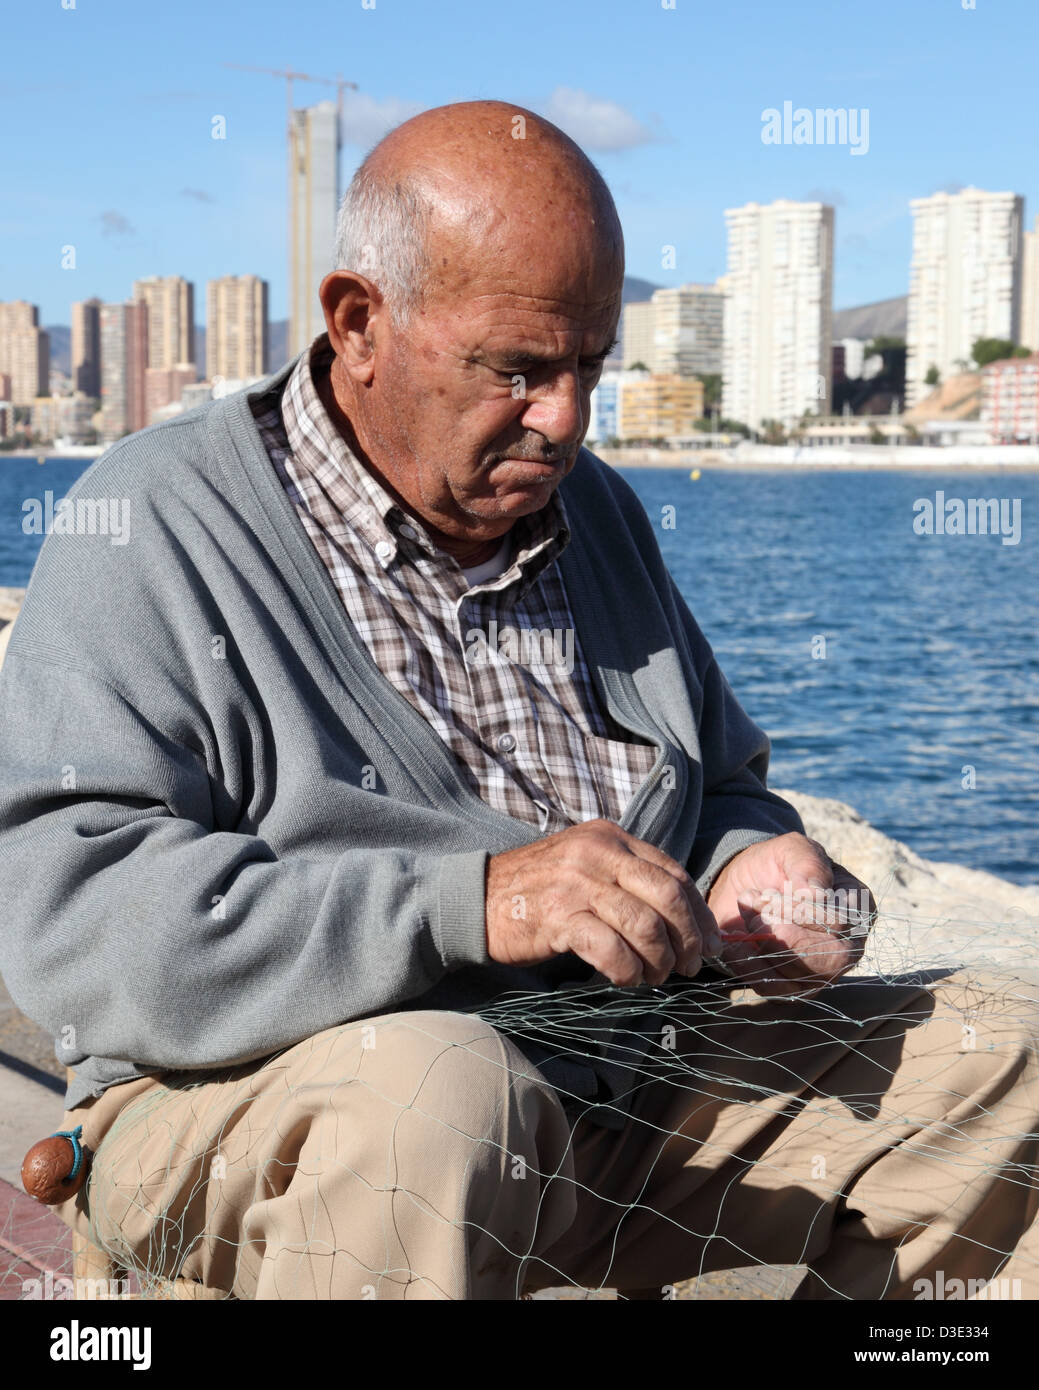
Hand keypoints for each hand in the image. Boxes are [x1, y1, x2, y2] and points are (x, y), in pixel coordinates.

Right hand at [485, 819, 722, 986]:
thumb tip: (681, 918)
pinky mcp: (559, 916)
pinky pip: (612, 949)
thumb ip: (626, 877)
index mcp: (610, 837)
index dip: (699, 913)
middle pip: (668, 897)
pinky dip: (628, 970)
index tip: (710, 943)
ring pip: (645, 925)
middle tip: (689, 966)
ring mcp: (578, 883)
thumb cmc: (537, 889)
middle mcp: (598, 853)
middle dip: (688, 939)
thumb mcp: (585, 864)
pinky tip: (626, 979)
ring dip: (659, 960)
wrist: (477, 897)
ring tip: (654, 977)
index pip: (674, 873)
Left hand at [706, 833, 874, 997]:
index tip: (764, 892)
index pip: (839, 922)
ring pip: (800, 976)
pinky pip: (775, 989)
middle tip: (752, 908)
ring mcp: (823, 973)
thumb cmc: (777, 866)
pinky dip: (748, 963)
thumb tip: (817, 895)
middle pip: (830, 959)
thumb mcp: (792, 849)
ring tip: (746, 915)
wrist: (747, 885)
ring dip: (762, 943)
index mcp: (859, 909)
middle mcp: (849, 946)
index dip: (798, 911)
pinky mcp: (794, 989)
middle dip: (783, 935)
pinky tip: (736, 938)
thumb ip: (808, 863)